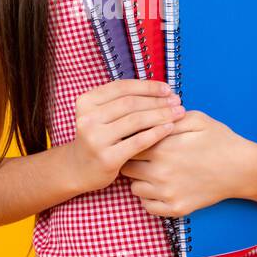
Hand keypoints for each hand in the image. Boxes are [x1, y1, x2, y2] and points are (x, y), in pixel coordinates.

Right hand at [63, 79, 185, 192]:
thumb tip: (159, 90)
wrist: (79, 169)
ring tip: (178, 113)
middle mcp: (87, 119)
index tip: (167, 89)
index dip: (147, 87)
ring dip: (161, 114)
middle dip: (157, 101)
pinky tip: (170, 128)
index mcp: (86, 102)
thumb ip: (121, 101)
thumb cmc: (99, 137)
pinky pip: (138, 141)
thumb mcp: (101, 114)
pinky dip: (156, 133)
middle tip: (177, 101)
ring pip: (136, 120)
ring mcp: (96, 139)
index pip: (122, 87)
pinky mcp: (107, 158)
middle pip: (130, 103)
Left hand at [120, 109, 250, 217]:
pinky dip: (149, 198)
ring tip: (153, 172)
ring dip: (140, 180)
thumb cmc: (220, 140)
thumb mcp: (197, 118)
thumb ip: (168, 117)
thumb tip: (149, 115)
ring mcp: (167, 194)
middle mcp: (160, 173)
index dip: (132, 142)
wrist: (242, 169)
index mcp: (162, 149)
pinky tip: (160, 188)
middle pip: (127, 167)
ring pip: (134, 188)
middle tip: (145, 157)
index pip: (129, 145)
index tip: (139, 140)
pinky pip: (147, 207)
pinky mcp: (176, 209)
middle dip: (132, 160)